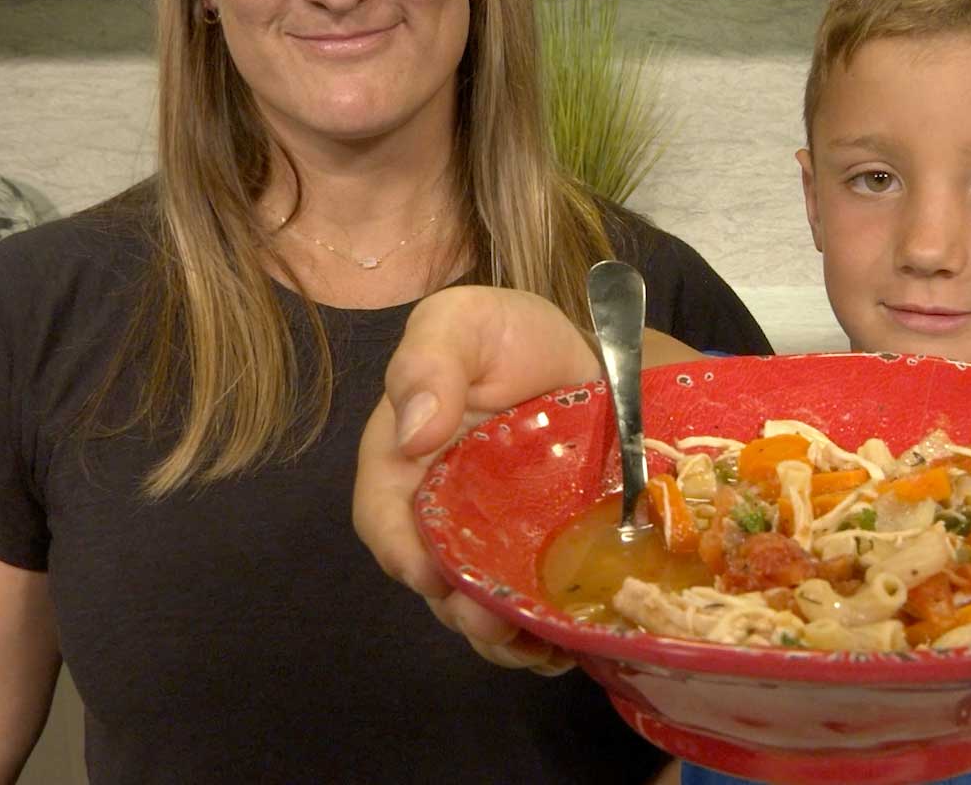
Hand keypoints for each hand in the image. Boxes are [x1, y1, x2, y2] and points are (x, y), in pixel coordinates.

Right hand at [354, 286, 604, 674]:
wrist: (587, 351)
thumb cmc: (508, 334)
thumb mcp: (462, 323)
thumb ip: (428, 362)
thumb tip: (413, 432)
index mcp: (402, 462)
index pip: (383, 520)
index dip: (401, 553)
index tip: (430, 576)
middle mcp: (441, 513)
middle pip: (435, 580)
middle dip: (461, 611)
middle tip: (496, 622)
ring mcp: (492, 541)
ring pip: (482, 605)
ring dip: (504, 636)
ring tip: (540, 647)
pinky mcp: (540, 556)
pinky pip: (532, 607)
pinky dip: (546, 633)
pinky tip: (569, 643)